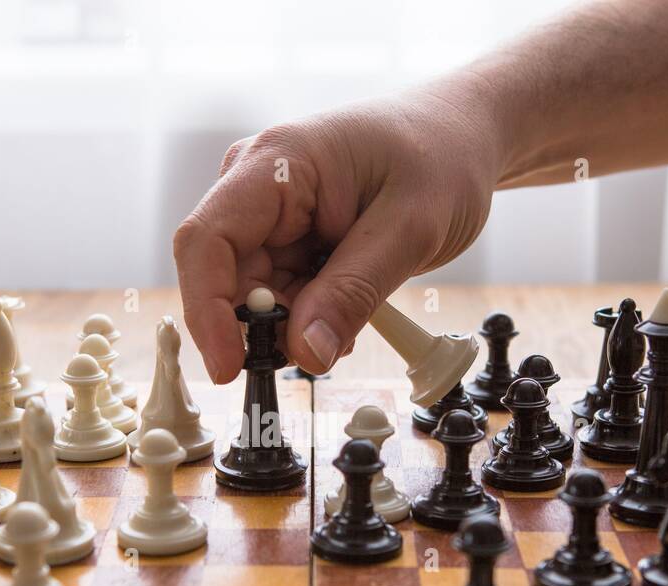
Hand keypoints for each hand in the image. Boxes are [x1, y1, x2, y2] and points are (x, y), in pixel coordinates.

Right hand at [173, 75, 502, 382]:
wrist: (461, 135)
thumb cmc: (441, 156)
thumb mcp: (411, 228)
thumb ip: (355, 292)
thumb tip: (306, 353)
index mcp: (278, 162)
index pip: (207, 241)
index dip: (207, 310)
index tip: (230, 367)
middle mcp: (257, 184)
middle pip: (225, 276)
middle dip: (264, 327)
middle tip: (324, 349)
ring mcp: (268, 212)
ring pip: (251, 294)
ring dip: (292, 325)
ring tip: (352, 319)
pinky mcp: (284, 237)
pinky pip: (277, 294)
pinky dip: (307, 317)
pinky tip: (348, 309)